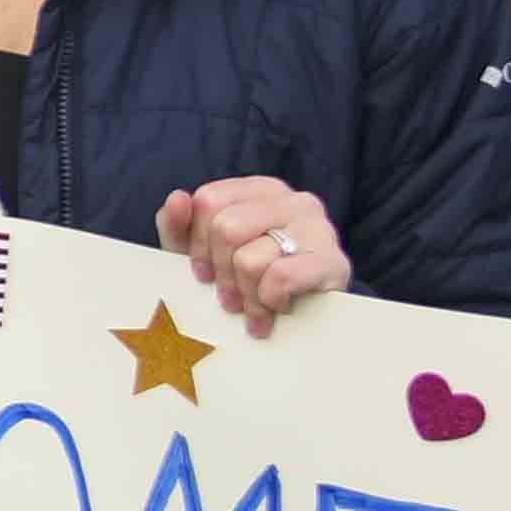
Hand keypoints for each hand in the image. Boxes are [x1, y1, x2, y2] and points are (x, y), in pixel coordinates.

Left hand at [157, 176, 348, 332]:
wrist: (311, 320)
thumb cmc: (251, 283)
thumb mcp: (206, 255)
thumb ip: (181, 227)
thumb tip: (177, 198)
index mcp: (261, 190)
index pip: (209, 200)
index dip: (198, 245)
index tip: (206, 274)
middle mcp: (293, 200)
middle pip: (227, 229)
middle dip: (223, 275)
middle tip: (231, 300)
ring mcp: (318, 228)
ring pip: (251, 260)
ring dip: (247, 297)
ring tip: (256, 309)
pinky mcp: (333, 262)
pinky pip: (280, 278)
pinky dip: (270, 301)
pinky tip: (279, 308)